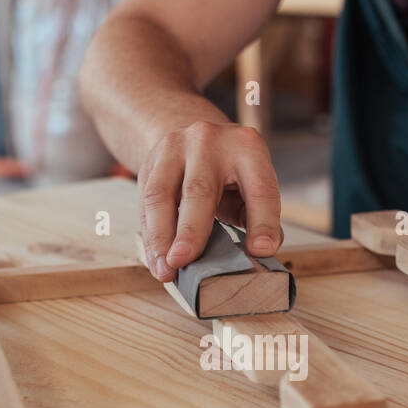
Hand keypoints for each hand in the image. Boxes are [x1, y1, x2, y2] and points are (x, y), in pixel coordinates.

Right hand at [137, 120, 282, 281]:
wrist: (191, 137)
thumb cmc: (230, 174)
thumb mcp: (252, 186)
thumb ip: (260, 216)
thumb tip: (261, 251)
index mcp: (247, 148)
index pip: (259, 188)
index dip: (262, 221)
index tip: (261, 250)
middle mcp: (208, 143)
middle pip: (199, 190)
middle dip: (191, 230)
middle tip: (183, 261)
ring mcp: (174, 149)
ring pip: (161, 196)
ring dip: (161, 238)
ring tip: (165, 270)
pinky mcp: (150, 164)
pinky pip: (145, 204)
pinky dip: (150, 236)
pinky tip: (155, 260)